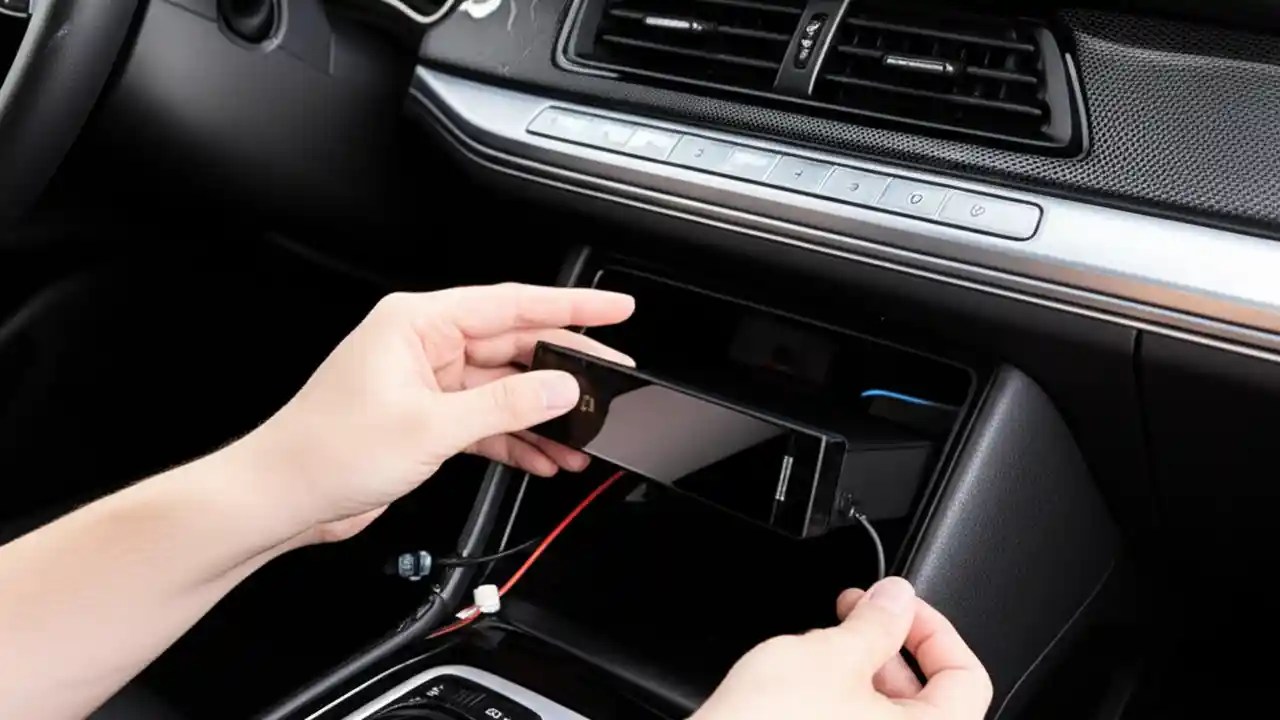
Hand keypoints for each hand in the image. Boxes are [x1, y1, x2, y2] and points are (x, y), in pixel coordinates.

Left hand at [239, 283, 634, 544]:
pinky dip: (515, 440)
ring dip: (542, 417)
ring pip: (504, 390)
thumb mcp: (431, 426)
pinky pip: (487, 421)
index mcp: (418, 322)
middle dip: (564, 370)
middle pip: (514, 346)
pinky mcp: (427, 419)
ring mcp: (427, 383)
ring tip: (583, 436)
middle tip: (612, 379)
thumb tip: (561, 387)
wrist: (283, 497)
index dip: (569, 307)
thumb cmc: (327, 449)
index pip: (511, 303)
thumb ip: (506, 405)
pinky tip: (545, 458)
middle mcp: (424, 345)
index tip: (613, 309)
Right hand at [693, 578, 991, 719]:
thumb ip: (877, 621)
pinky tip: (807, 683)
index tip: (898, 607)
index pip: (967, 677)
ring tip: (822, 647)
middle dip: (890, 647)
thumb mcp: (830, 654)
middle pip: (929, 698)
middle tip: (857, 615)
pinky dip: (842, 705)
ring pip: (887, 717)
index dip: (934, 630)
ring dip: (862, 674)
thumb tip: (897, 598)